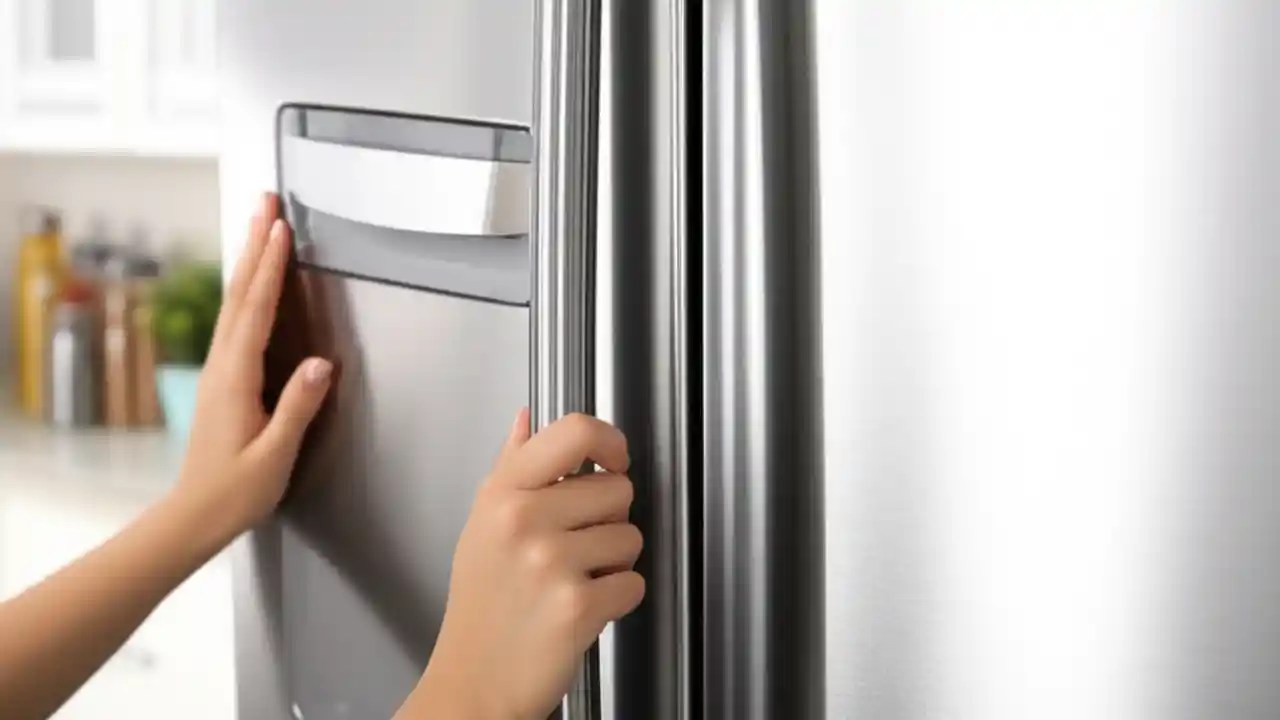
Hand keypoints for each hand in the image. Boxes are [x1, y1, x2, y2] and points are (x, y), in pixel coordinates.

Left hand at [173, 192, 332, 542]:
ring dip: (249, 260)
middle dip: (254, 244)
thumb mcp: (274, 454)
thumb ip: (298, 406)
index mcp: (235, 377)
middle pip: (240, 293)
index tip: (281, 228)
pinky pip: (237, 319)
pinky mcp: (223, 377)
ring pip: (236, 302)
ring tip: (261, 225)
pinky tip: (254, 281)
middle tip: (265, 201)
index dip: (270, 268)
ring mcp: (219, 369)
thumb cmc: (236, 491)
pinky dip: (248, 289)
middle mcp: (222, 365)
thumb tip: (322, 363)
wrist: (194, 514)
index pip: (257, 311)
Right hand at [402, 411, 644, 719]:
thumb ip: (510, 466)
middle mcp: (524, 521)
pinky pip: (634, 583)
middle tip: (574, 548)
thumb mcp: (481, 525)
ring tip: (573, 581)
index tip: (614, 459)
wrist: (475, 679)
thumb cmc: (482, 605)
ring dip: (614, 562)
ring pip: (631, 536)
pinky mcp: (578, 605)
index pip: (575, 432)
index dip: (610, 441)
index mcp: (503, 494)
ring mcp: (552, 563)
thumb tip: (528, 420)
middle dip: (609, 520)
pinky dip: (618, 600)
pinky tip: (582, 609)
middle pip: (618, 489)